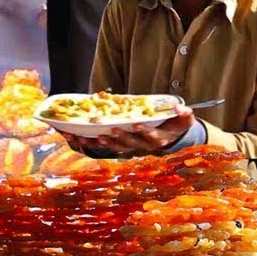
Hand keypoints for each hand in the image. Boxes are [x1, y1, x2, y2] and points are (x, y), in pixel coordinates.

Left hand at [62, 106, 195, 157]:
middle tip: (111, 131)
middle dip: (120, 138)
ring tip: (89, 136)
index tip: (138, 125)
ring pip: (112, 147)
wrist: (167, 138)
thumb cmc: (173, 126)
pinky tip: (73, 136)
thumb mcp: (182, 120)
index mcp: (158, 139)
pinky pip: (99, 146)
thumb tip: (182, 108)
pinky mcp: (115, 145)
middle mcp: (142, 146)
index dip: (145, 133)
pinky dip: (86, 142)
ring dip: (100, 143)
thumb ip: (184, 114)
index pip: (152, 138)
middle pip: (129, 144)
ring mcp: (128, 147)